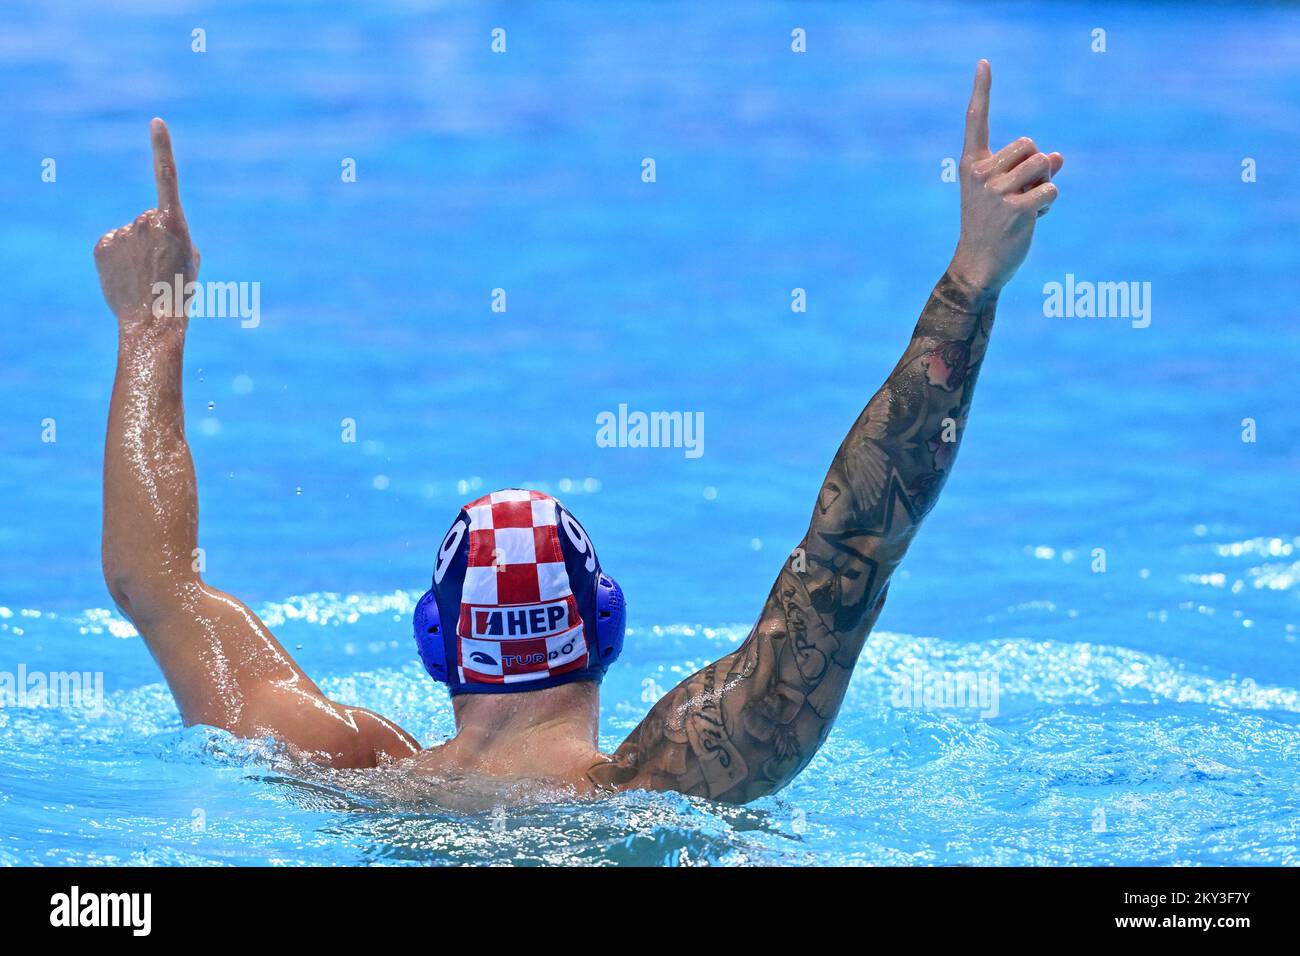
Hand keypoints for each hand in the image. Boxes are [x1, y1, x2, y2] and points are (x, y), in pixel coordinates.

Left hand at [94, 118, 199, 323]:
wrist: (153, 324)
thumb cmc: (180, 293)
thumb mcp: (190, 259)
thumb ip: (174, 234)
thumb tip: (152, 229)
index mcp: (174, 222)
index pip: (167, 177)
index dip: (162, 148)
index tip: (156, 123)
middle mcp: (145, 220)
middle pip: (150, 219)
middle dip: (156, 237)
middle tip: (163, 268)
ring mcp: (121, 233)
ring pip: (131, 233)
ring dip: (137, 249)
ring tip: (145, 277)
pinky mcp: (102, 245)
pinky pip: (112, 243)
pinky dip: (118, 257)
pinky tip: (127, 277)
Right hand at [949, 61, 1061, 295]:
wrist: (977, 266)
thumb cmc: (991, 226)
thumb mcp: (1004, 193)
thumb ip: (1030, 171)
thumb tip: (1059, 157)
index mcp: (972, 165)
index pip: (976, 120)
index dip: (982, 90)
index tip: (984, 62)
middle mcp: (981, 174)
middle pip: (1030, 144)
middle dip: (1037, 165)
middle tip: (1022, 192)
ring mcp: (996, 192)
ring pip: (1045, 165)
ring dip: (1046, 183)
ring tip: (1028, 206)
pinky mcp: (1016, 210)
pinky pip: (1051, 189)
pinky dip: (1049, 203)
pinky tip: (1032, 219)